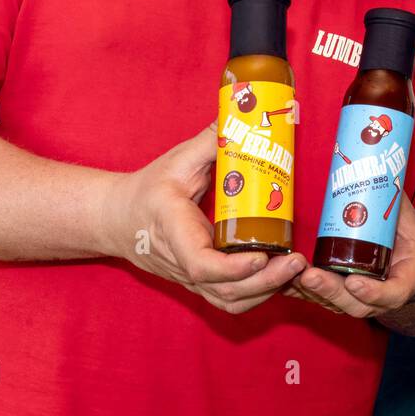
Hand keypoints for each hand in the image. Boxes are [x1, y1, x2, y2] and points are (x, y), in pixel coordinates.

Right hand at [103, 122, 305, 313]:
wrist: (118, 219)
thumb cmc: (148, 189)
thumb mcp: (176, 160)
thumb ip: (211, 142)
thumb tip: (243, 114)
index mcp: (173, 229)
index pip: (200, 263)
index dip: (233, 268)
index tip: (262, 256)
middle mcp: (182, 262)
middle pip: (225, 290)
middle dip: (265, 282)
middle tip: (297, 261)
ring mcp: (190, 278)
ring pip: (230, 301)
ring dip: (265, 291)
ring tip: (295, 270)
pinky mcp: (199, 284)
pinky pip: (229, 300)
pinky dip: (257, 295)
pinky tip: (280, 278)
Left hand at [283, 197, 414, 316]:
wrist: (406, 256)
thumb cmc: (406, 235)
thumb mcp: (407, 218)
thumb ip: (393, 198)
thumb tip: (375, 163)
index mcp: (406, 278)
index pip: (392, 294)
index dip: (373, 292)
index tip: (354, 281)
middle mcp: (381, 296)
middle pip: (356, 304)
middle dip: (331, 291)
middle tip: (311, 276)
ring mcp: (359, 300)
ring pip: (335, 304)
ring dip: (312, 292)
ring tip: (294, 275)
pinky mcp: (340, 297)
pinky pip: (320, 300)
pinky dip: (300, 294)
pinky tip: (282, 285)